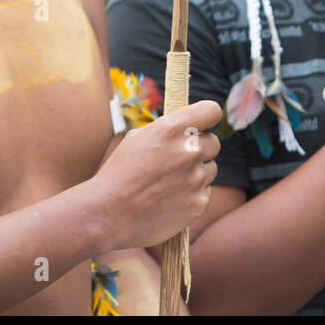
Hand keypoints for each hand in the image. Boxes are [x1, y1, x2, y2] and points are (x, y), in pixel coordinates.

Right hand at [93, 100, 221, 249]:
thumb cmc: (120, 173)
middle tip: (178, 160)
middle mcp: (190, 150)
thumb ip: (168, 129)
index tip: (201, 125)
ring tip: (168, 183)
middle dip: (200, 149)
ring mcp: (197, 178)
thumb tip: (188, 127)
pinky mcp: (200, 202)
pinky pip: (205, 192)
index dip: (207, 118)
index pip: (212, 111)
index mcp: (173, 129)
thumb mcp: (138, 137)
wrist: (110, 212)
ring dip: (196, 173)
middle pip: (214, 142)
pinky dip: (192, 195)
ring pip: (210, 169)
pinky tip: (169, 200)